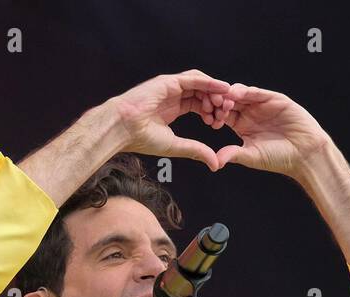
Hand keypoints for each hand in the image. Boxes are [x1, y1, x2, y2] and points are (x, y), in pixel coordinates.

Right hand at [108, 69, 234, 172]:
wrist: (123, 128)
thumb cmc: (141, 138)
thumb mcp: (175, 145)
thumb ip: (196, 150)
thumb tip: (215, 164)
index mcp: (172, 108)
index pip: (198, 104)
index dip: (211, 112)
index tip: (219, 123)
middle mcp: (172, 95)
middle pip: (201, 93)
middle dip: (216, 101)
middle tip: (227, 112)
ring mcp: (170, 86)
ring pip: (199, 83)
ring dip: (214, 91)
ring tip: (226, 101)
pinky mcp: (168, 81)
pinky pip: (193, 78)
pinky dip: (209, 82)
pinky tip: (221, 88)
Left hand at [208, 84, 329, 178]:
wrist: (305, 154)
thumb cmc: (279, 158)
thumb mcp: (252, 156)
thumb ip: (233, 154)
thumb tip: (214, 162)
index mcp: (242, 125)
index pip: (224, 115)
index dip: (215, 115)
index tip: (206, 118)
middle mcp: (250, 113)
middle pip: (231, 102)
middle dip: (221, 102)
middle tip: (211, 105)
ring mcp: (262, 104)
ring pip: (242, 94)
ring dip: (231, 95)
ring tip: (223, 100)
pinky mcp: (275, 99)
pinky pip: (258, 92)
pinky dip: (247, 91)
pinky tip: (237, 94)